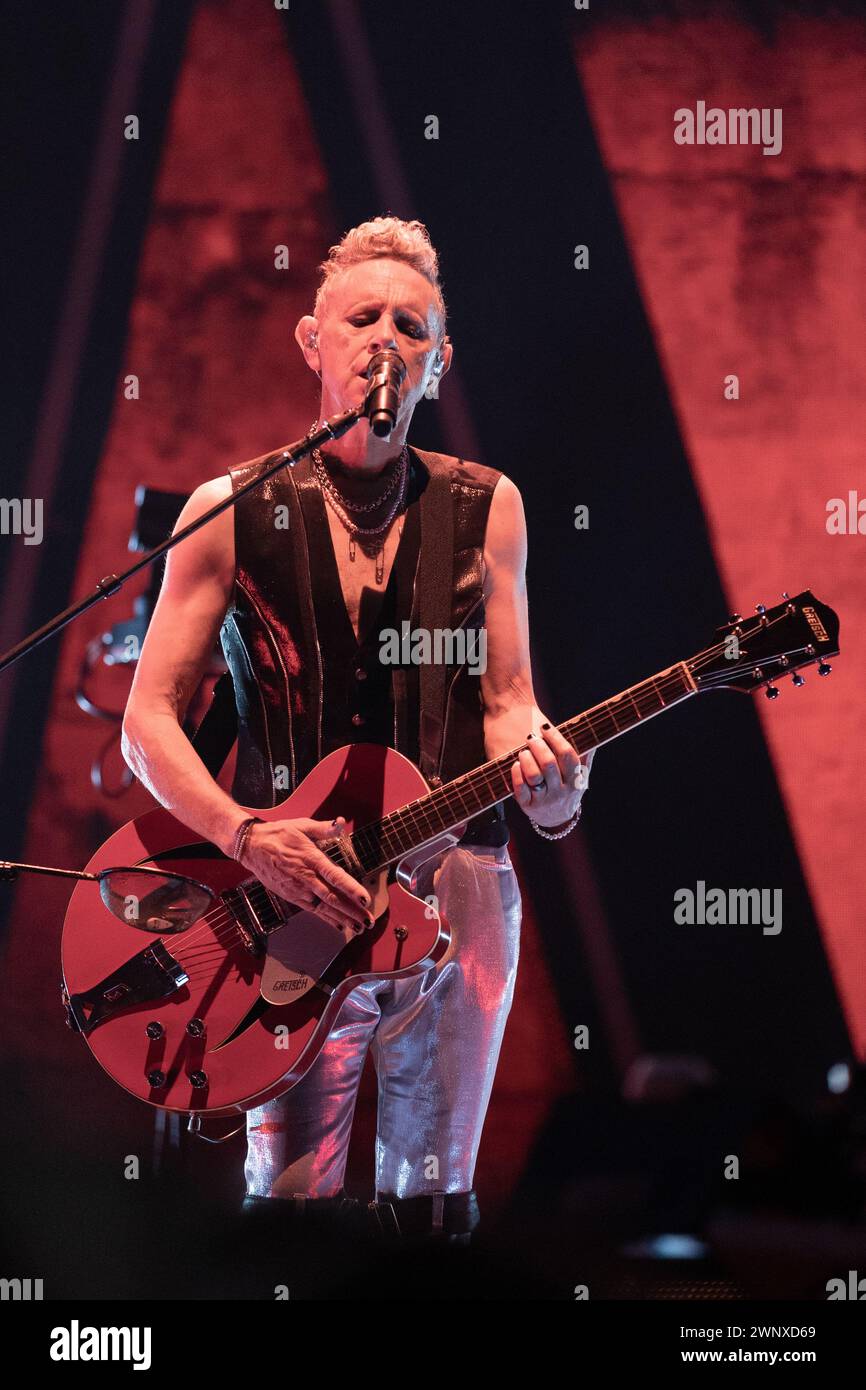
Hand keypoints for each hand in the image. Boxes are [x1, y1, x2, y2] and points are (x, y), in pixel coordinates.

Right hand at [238, 815, 374, 934]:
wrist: (251, 847)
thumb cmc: (278, 834)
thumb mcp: (301, 825)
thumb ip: (323, 828)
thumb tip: (339, 823)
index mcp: (311, 859)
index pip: (335, 876)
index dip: (351, 889)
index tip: (365, 899)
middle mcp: (306, 878)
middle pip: (332, 898)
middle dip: (352, 911)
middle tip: (368, 921)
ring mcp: (298, 890)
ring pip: (324, 907)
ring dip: (342, 918)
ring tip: (359, 928)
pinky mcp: (292, 896)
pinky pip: (313, 910)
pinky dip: (327, 919)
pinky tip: (339, 926)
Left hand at [511, 726, 593, 828]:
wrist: (557, 818)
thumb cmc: (568, 789)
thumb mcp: (580, 776)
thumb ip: (585, 756)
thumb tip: (593, 734)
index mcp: (575, 781)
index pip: (568, 755)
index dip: (555, 738)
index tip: (545, 728)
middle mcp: (560, 791)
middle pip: (548, 764)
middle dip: (538, 746)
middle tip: (531, 737)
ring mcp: (544, 800)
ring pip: (534, 775)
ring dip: (527, 759)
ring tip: (524, 752)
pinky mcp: (528, 806)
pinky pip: (520, 787)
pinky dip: (517, 773)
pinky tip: (517, 765)